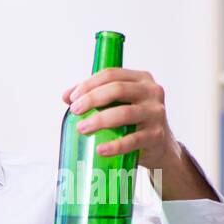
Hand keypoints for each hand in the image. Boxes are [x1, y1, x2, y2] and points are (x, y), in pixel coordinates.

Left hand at [62, 68, 215, 200]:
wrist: (158, 145)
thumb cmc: (132, 120)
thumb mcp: (117, 103)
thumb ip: (94, 96)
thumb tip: (66, 96)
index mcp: (140, 79)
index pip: (111, 74)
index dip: (89, 84)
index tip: (72, 98)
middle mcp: (151, 92)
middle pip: (117, 89)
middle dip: (92, 99)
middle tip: (74, 111)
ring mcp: (155, 113)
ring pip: (124, 113)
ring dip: (99, 120)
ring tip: (81, 128)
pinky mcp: (156, 135)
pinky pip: (133, 140)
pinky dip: (115, 145)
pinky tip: (100, 149)